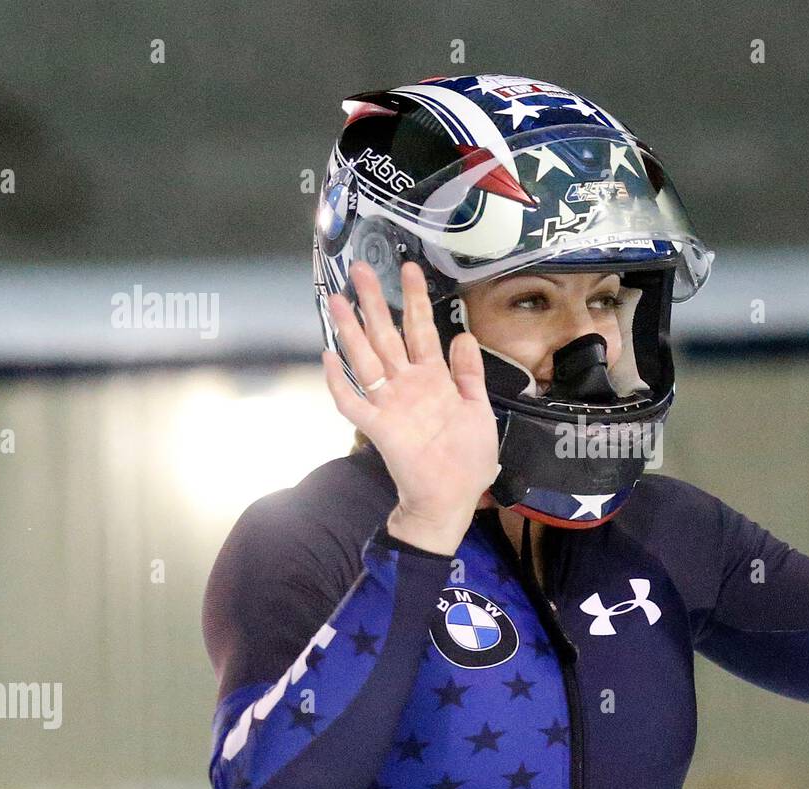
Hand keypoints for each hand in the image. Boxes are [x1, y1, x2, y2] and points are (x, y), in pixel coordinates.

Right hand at [322, 260, 498, 554]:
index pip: (422, 329)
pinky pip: (353, 402)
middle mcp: (408, 385)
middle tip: (361, 268)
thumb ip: (470, 374)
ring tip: (338, 300)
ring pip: (366, 358)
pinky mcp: (379, 427)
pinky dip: (339, 382)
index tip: (408, 269)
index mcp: (434, 379)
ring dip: (352, 330)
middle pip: (387, 335)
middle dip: (374, 302)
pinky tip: (328, 357)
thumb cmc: (467, 460)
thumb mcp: (479, 411)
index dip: (414, 299)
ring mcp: (391, 404)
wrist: (452, 499)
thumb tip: (464, 336)